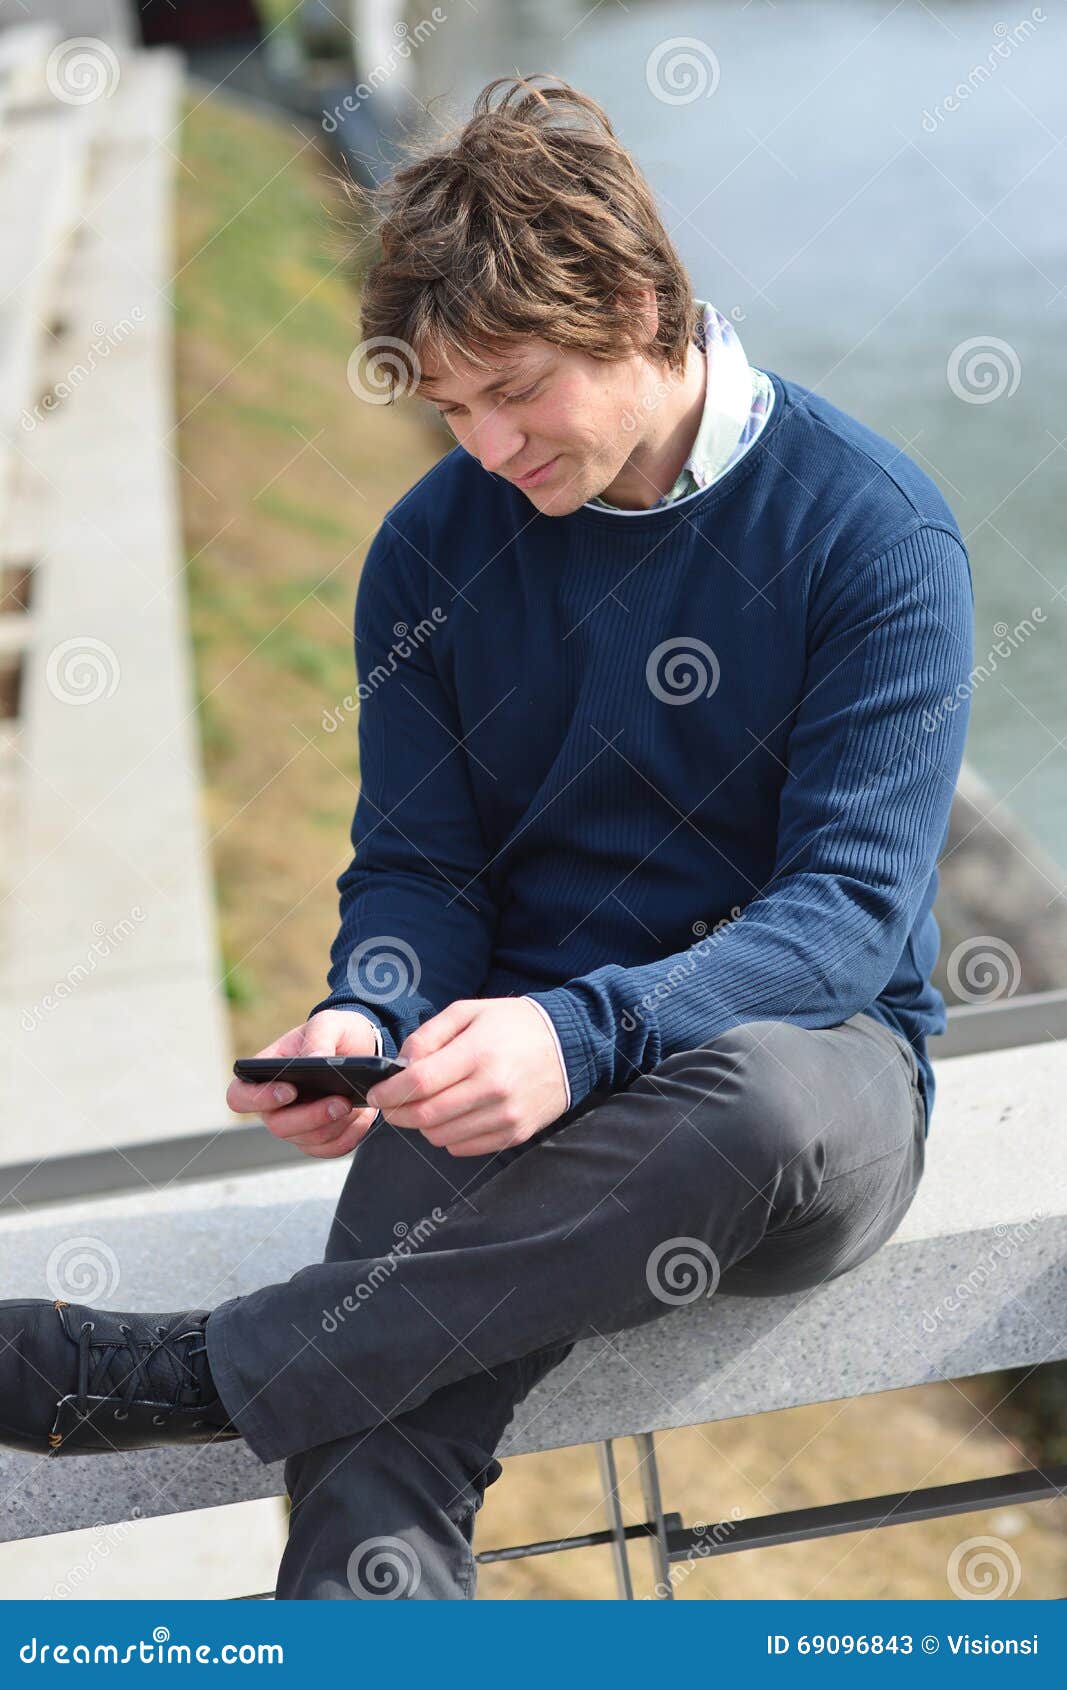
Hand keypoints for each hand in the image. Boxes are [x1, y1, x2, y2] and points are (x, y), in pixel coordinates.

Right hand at [225, 1010, 381, 1158]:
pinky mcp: (320, 1139)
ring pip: (308, 1140)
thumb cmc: (337, 1033)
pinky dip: (349, 1135)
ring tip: (355, 1104)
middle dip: (311, 1117)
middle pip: (278, 1126)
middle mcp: (274, 1106)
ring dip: (335, 1125)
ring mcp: (296, 1125)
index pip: (239, 1096)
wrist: (364, 1048)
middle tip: (341, 1102)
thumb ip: (319, 1037)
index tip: (289, 1090)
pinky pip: (330, 1149)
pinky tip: (362, 1117)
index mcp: (264, 1074)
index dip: (258, 1100)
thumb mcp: (330, 1023)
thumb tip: (315, 1060)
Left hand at [364, 998, 568, 1157]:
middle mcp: (493, 1088)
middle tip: (390, 1105)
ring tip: (426, 1105)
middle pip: (426, 1116)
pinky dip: (448, 1136)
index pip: (420, 1083)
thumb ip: (429, 1035)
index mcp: (479, 1053)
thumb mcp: (468, 1012)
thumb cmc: (513, 1024)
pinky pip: (464, 1148)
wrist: (570, 1044)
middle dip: (398, 1113)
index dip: (389, 1092)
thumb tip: (400, 1066)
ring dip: (422, 1125)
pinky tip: (452, 1116)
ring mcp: (506, 1115)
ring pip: (441, 1136)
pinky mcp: (515, 1133)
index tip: (376, 1093)